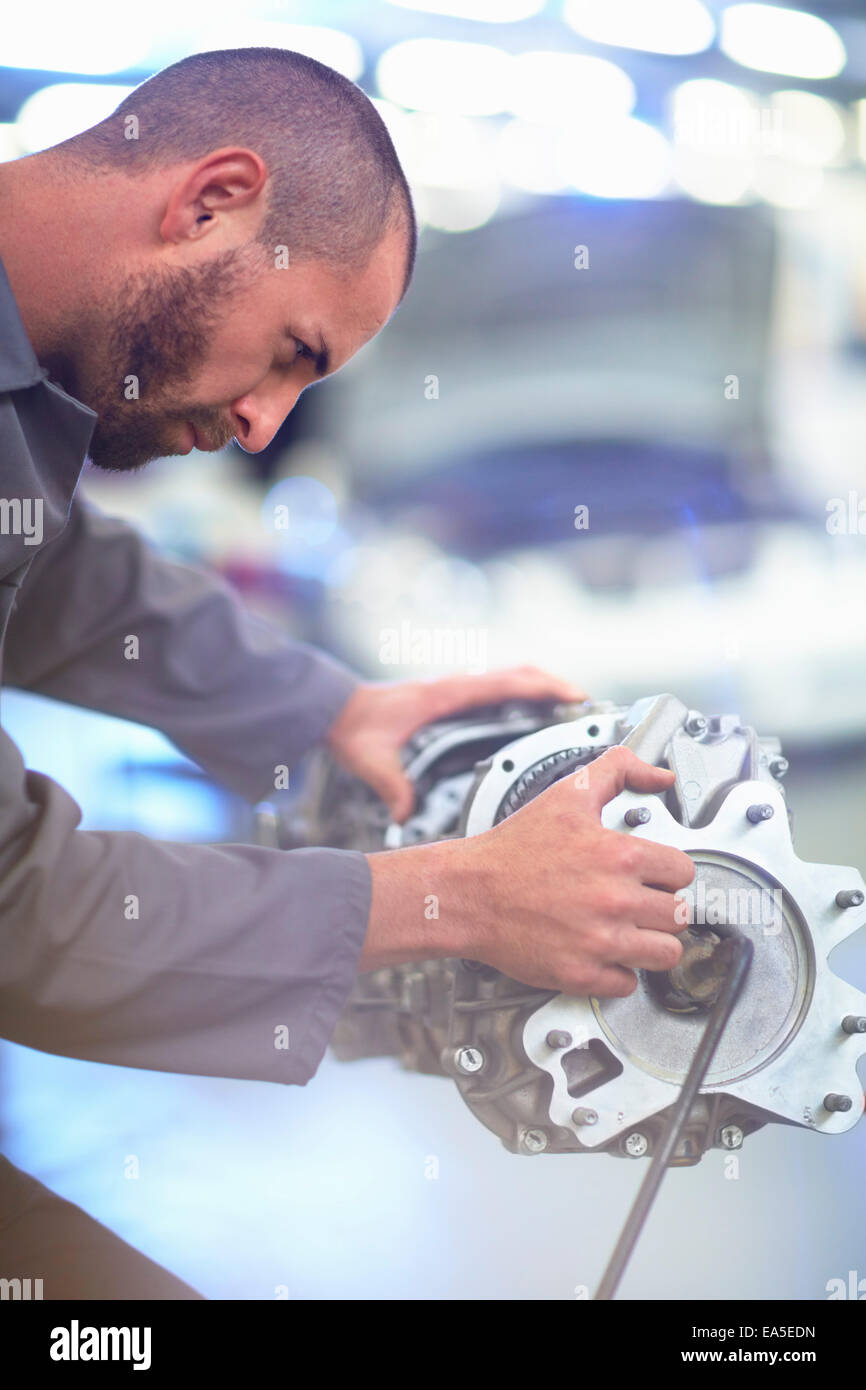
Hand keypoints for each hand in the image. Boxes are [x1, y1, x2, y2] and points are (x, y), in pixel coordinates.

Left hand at [326, 666, 587, 821]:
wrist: (335, 708)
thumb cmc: (355, 725)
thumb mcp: (373, 758)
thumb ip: (390, 786)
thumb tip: (405, 813)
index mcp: (447, 694)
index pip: (507, 682)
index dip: (545, 686)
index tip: (576, 695)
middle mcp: (456, 686)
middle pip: (519, 676)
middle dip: (556, 687)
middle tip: (588, 705)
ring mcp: (456, 690)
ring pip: (510, 679)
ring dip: (541, 689)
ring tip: (572, 710)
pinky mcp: (453, 698)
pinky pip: (497, 690)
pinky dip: (521, 696)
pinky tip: (533, 718)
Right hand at [459, 745, 695, 995]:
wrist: (468, 893)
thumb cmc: (513, 850)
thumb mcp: (568, 795)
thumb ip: (619, 771)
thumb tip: (659, 776)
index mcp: (619, 857)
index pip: (683, 872)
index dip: (669, 872)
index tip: (654, 876)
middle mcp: (615, 901)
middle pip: (680, 915)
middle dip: (661, 907)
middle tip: (639, 903)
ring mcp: (600, 942)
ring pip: (666, 954)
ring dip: (651, 944)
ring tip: (629, 931)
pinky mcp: (581, 974)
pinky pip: (628, 984)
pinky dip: (618, 973)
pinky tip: (602, 953)